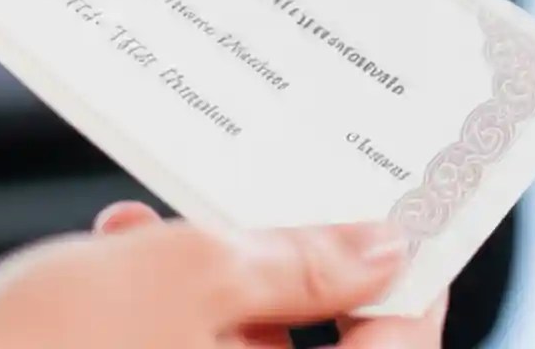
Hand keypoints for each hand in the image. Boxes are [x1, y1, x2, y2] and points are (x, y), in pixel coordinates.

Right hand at [0, 201, 447, 348]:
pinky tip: (121, 247)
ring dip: (219, 274)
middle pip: (324, 345)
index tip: (412, 220)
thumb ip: (299, 263)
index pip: (399, 346)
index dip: (413, 278)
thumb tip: (380, 250)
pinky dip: (169, 307)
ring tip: (174, 215)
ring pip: (246, 344)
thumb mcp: (188, 277)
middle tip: (294, 201)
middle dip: (298, 264)